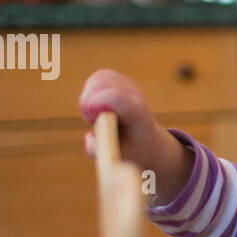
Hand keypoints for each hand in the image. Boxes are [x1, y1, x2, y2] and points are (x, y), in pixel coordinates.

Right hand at [79, 69, 191, 203]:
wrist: (148, 142)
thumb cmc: (133, 151)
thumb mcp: (118, 157)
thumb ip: (101, 151)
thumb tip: (89, 138)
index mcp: (137, 113)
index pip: (114, 97)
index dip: (94, 105)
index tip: (92, 121)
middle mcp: (135, 94)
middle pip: (100, 84)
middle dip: (88, 103)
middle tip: (94, 121)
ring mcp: (128, 84)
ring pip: (96, 80)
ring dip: (89, 98)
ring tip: (99, 116)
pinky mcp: (121, 80)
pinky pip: (97, 78)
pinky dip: (92, 92)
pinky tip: (100, 107)